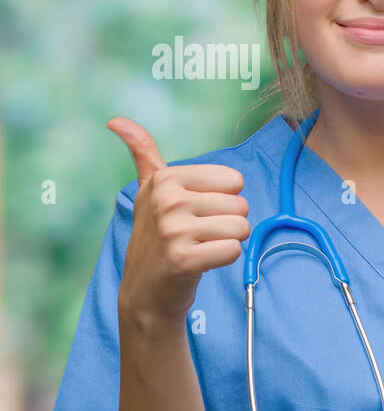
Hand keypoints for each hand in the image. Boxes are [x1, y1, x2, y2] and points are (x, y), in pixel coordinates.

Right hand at [107, 117, 249, 322]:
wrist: (146, 290)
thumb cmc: (157, 235)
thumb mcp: (149, 190)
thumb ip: (142, 153)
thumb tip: (116, 120)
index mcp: (165, 179)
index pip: (234, 179)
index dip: (224, 199)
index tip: (196, 212)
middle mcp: (167, 201)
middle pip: (241, 204)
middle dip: (228, 222)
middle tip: (199, 235)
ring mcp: (173, 230)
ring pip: (241, 227)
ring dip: (228, 241)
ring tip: (201, 247)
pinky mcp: (183, 260)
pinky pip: (234, 250)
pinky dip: (225, 259)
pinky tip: (202, 263)